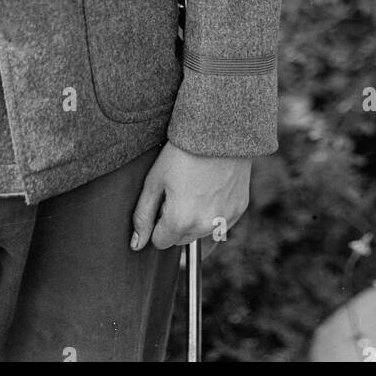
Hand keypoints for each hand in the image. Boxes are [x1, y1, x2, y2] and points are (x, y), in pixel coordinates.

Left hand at [131, 141, 251, 250]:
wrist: (218, 130)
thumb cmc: (182, 152)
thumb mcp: (155, 180)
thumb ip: (143, 216)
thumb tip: (136, 245)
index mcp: (180, 220)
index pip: (160, 241)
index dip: (158, 220)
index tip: (164, 198)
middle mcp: (204, 225)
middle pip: (180, 239)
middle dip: (176, 222)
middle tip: (180, 190)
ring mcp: (225, 218)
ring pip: (201, 233)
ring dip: (195, 220)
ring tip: (196, 187)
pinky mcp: (239, 209)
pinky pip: (221, 223)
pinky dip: (214, 213)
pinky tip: (212, 188)